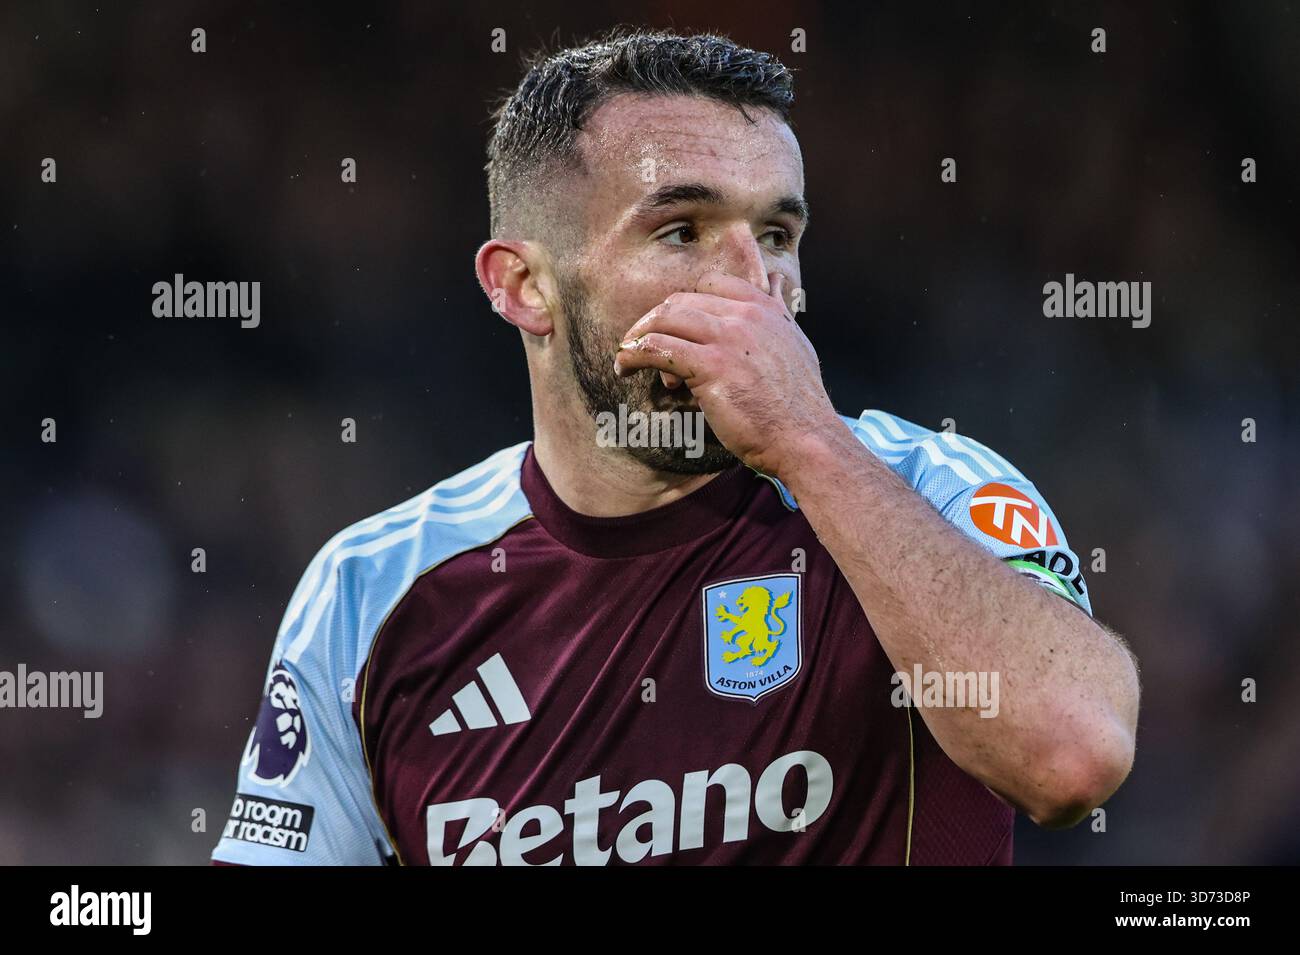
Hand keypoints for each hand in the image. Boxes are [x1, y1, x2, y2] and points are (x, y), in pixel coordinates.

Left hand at [613, 270, 839, 479]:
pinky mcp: (711, 365)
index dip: (685, 306)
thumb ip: (780, 313)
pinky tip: (624, 368)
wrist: (806, 439)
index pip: (710, 284)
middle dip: (657, 324)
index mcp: (765, 309)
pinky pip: (657, 347)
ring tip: (629, 361)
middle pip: (681, 302)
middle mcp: (746, 315)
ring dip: (639, 337)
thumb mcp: (796, 344)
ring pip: (665, 318)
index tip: (676, 331)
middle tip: (648, 353)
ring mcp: (729, 338)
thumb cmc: (798, 405)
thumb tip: (779, 283)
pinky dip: (632, 354)